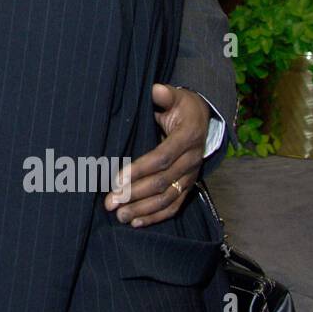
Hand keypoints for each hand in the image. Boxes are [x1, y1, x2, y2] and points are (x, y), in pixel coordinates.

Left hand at [103, 83, 205, 226]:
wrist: (203, 118)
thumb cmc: (181, 106)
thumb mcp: (176, 96)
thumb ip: (165, 95)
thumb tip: (156, 89)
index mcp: (186, 138)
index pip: (161, 158)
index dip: (138, 170)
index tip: (116, 180)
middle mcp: (191, 160)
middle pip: (162, 182)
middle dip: (135, 194)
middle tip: (110, 203)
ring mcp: (190, 176)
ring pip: (168, 198)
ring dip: (143, 209)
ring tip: (120, 216)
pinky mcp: (188, 186)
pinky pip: (175, 205)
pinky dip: (156, 216)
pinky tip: (137, 222)